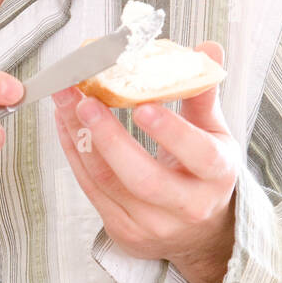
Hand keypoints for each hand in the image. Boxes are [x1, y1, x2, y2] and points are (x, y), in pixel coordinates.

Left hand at [51, 42, 238, 282]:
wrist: (197, 234)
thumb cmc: (203, 173)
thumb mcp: (214, 135)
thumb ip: (204, 94)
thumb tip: (207, 49)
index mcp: (216, 176)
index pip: (199, 155)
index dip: (171, 132)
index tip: (142, 105)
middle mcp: (187, 206)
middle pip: (143, 178)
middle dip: (110, 138)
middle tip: (86, 101)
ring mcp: (151, 224)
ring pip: (107, 183)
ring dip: (80, 139)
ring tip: (65, 102)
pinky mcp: (122, 230)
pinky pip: (90, 189)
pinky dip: (74, 153)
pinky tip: (65, 124)